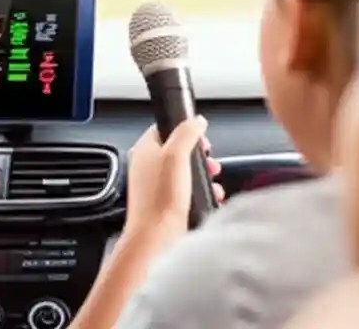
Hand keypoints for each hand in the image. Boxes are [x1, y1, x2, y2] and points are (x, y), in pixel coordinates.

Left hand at [123, 117, 224, 244]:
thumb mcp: (176, 155)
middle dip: (200, 156)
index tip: (202, 139)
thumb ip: (186, 133)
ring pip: (185, 172)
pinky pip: (186, 192)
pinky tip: (212, 197)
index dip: (186, 130)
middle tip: (211, 163)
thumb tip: (196, 121)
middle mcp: (147, 167)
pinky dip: (201, 192)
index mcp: (144, 150)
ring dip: (204, 175)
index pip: (165, 128)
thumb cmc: (162, 197)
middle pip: (178, 151)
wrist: (157, 237)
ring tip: (214, 182)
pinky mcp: (165, 204)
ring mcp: (155, 186)